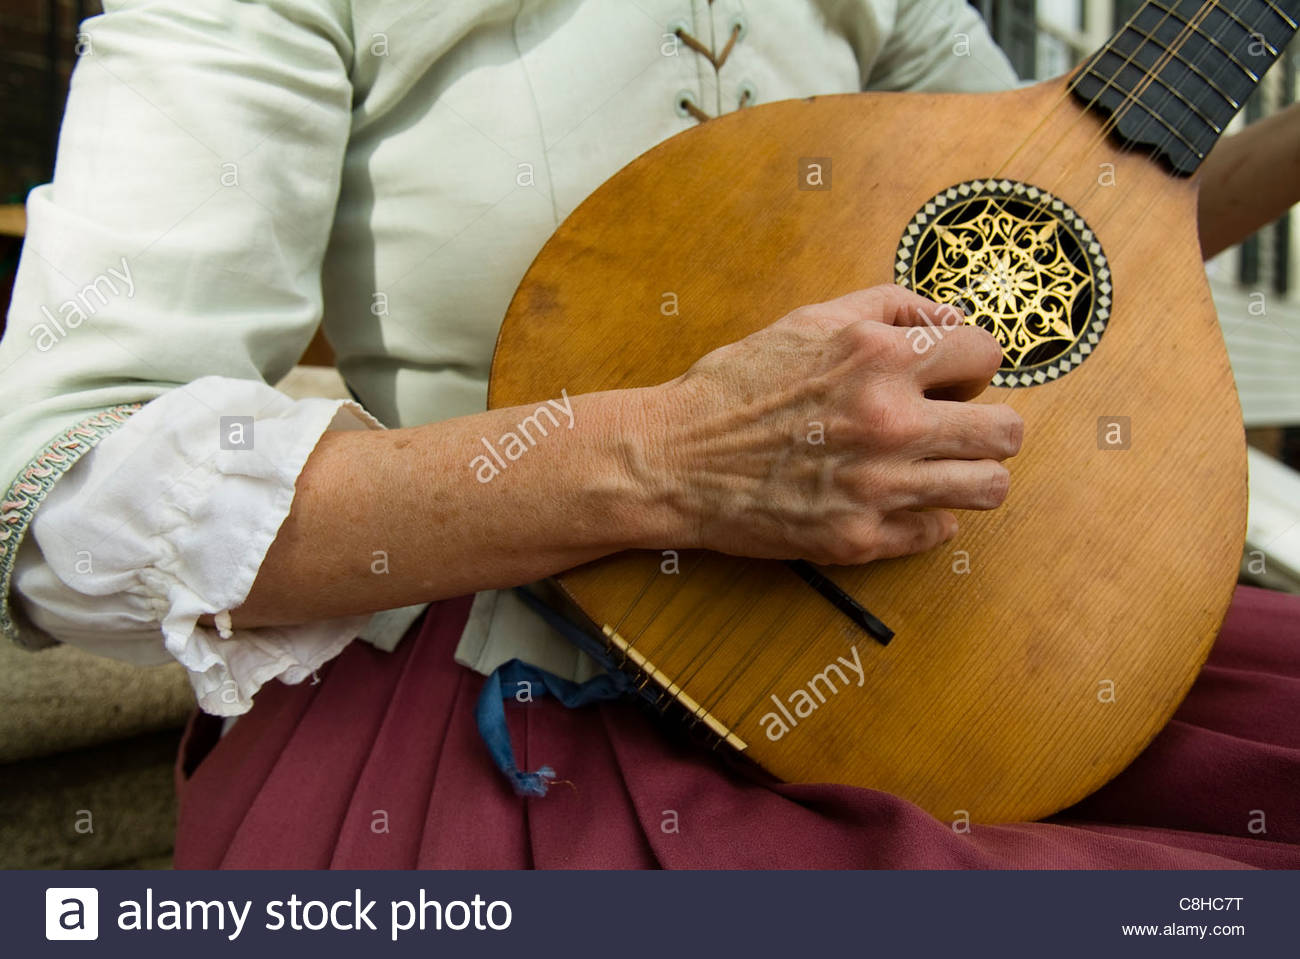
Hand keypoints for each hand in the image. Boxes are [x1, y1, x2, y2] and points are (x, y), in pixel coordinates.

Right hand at [639, 284, 1022, 564]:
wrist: (674, 459)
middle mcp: (889, 424)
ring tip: (940, 467)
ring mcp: (877, 487)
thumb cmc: (735, 387)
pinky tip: (895, 499)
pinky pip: (938, 531)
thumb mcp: (810, 320)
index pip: (987, 354)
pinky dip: (926, 515)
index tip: (953, 378)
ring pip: (988, 488)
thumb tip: (952, 318)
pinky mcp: (859, 538)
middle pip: (1007, 431)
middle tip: (957, 427)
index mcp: (879, 359)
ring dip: (972, 474)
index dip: (972, 364)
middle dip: (990, 424)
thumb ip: (889, 307)